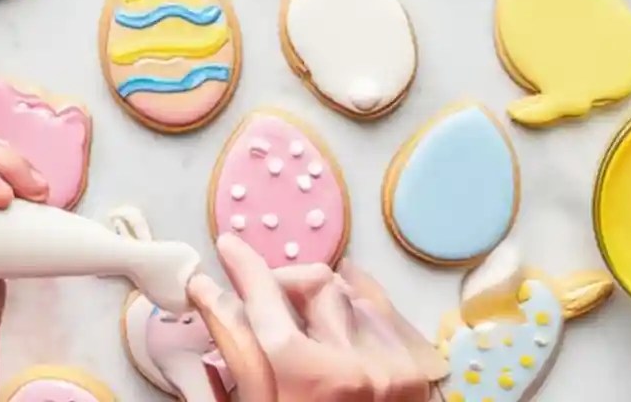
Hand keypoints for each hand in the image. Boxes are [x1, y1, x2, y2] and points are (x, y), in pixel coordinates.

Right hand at [188, 235, 448, 401]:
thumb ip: (239, 354)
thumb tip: (210, 296)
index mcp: (313, 381)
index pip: (266, 299)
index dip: (243, 267)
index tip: (228, 248)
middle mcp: (362, 364)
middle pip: (310, 284)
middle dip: (278, 281)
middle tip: (257, 292)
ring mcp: (398, 364)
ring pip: (349, 291)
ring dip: (317, 297)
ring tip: (298, 315)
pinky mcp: (419, 369)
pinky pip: (384, 310)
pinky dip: (356, 303)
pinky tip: (339, 306)